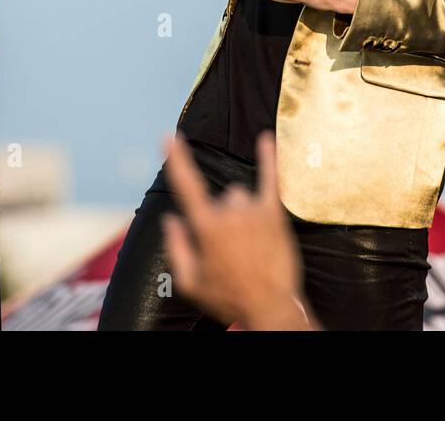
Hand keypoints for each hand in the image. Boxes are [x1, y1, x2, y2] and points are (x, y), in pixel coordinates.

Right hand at [161, 132, 311, 330]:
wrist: (271, 308)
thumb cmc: (229, 298)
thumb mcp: (191, 283)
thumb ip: (176, 249)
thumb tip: (171, 220)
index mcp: (206, 228)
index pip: (186, 186)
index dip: (177, 160)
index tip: (169, 137)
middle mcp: (230, 213)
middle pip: (220, 198)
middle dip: (220, 217)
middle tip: (230, 250)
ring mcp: (254, 212)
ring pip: (240, 196)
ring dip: (241, 212)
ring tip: (250, 243)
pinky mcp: (274, 214)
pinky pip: (270, 179)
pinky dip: (268, 157)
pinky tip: (265, 138)